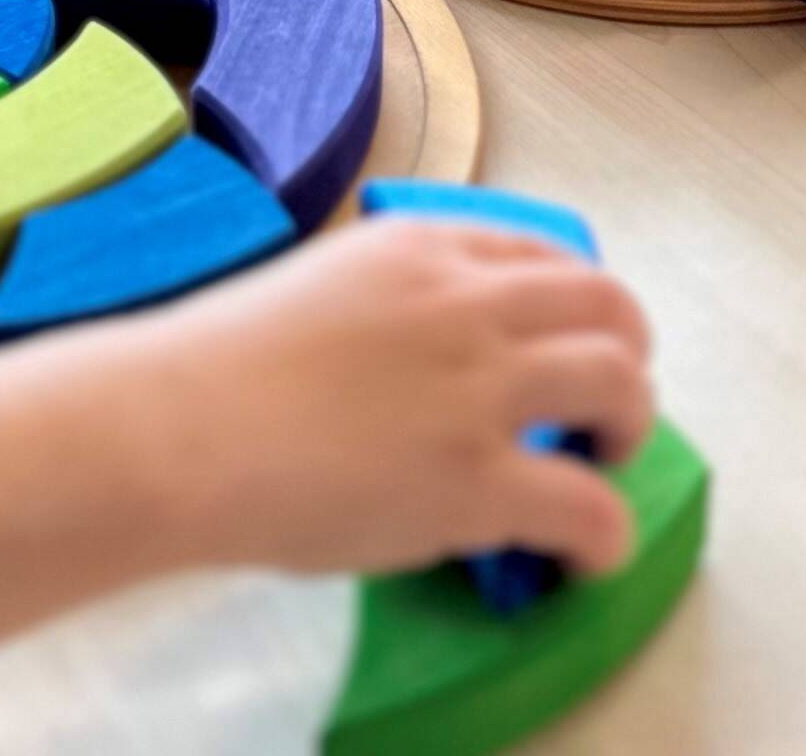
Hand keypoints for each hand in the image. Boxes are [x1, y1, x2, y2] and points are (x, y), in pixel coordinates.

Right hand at [117, 219, 654, 579]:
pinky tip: (584, 557)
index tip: (566, 343)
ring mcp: (476, 388)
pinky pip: (591, 507)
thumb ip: (386, 309)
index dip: (574, 304)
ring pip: (620, 382)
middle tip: (603, 407)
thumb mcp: (319, 289)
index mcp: (420, 248)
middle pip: (606, 301)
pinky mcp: (474, 480)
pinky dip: (609, 535)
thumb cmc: (214, 369)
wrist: (174, 427)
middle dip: (627, 353)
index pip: (543, 251)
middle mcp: (464, 302)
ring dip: (631, 428)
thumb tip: (416, 364)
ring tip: (601, 467)